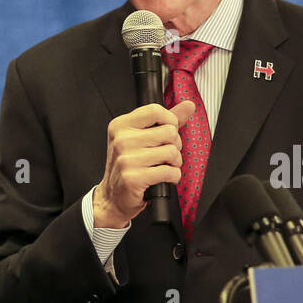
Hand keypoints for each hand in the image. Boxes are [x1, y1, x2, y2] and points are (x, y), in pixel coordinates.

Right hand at [93, 101, 194, 227]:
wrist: (113, 197)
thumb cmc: (129, 166)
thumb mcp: (142, 138)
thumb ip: (166, 120)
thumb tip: (189, 105)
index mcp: (121, 125)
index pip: (155, 110)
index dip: (170, 122)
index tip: (168, 133)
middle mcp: (121, 140)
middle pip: (169, 132)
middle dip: (175, 146)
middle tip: (166, 155)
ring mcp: (126, 159)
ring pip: (172, 152)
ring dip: (175, 163)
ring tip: (164, 167)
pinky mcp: (133, 178)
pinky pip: (169, 172)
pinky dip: (173, 177)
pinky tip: (164, 178)